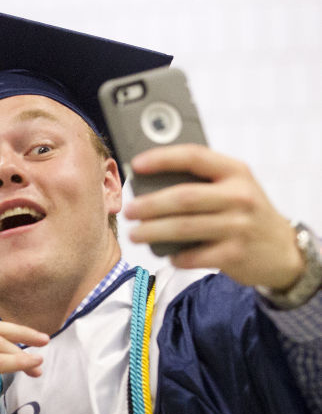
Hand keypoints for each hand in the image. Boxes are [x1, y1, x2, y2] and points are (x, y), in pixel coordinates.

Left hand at [125, 144, 303, 288]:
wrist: (283, 250)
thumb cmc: (245, 213)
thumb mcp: (235, 187)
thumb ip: (202, 180)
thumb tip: (149, 181)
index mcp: (236, 172)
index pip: (195, 157)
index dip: (162, 158)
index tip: (136, 164)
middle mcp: (240, 196)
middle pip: (184, 197)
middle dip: (150, 204)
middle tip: (129, 210)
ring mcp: (239, 226)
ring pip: (184, 227)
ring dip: (153, 232)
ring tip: (135, 234)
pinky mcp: (235, 254)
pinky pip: (194, 256)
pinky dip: (176, 257)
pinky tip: (167, 256)